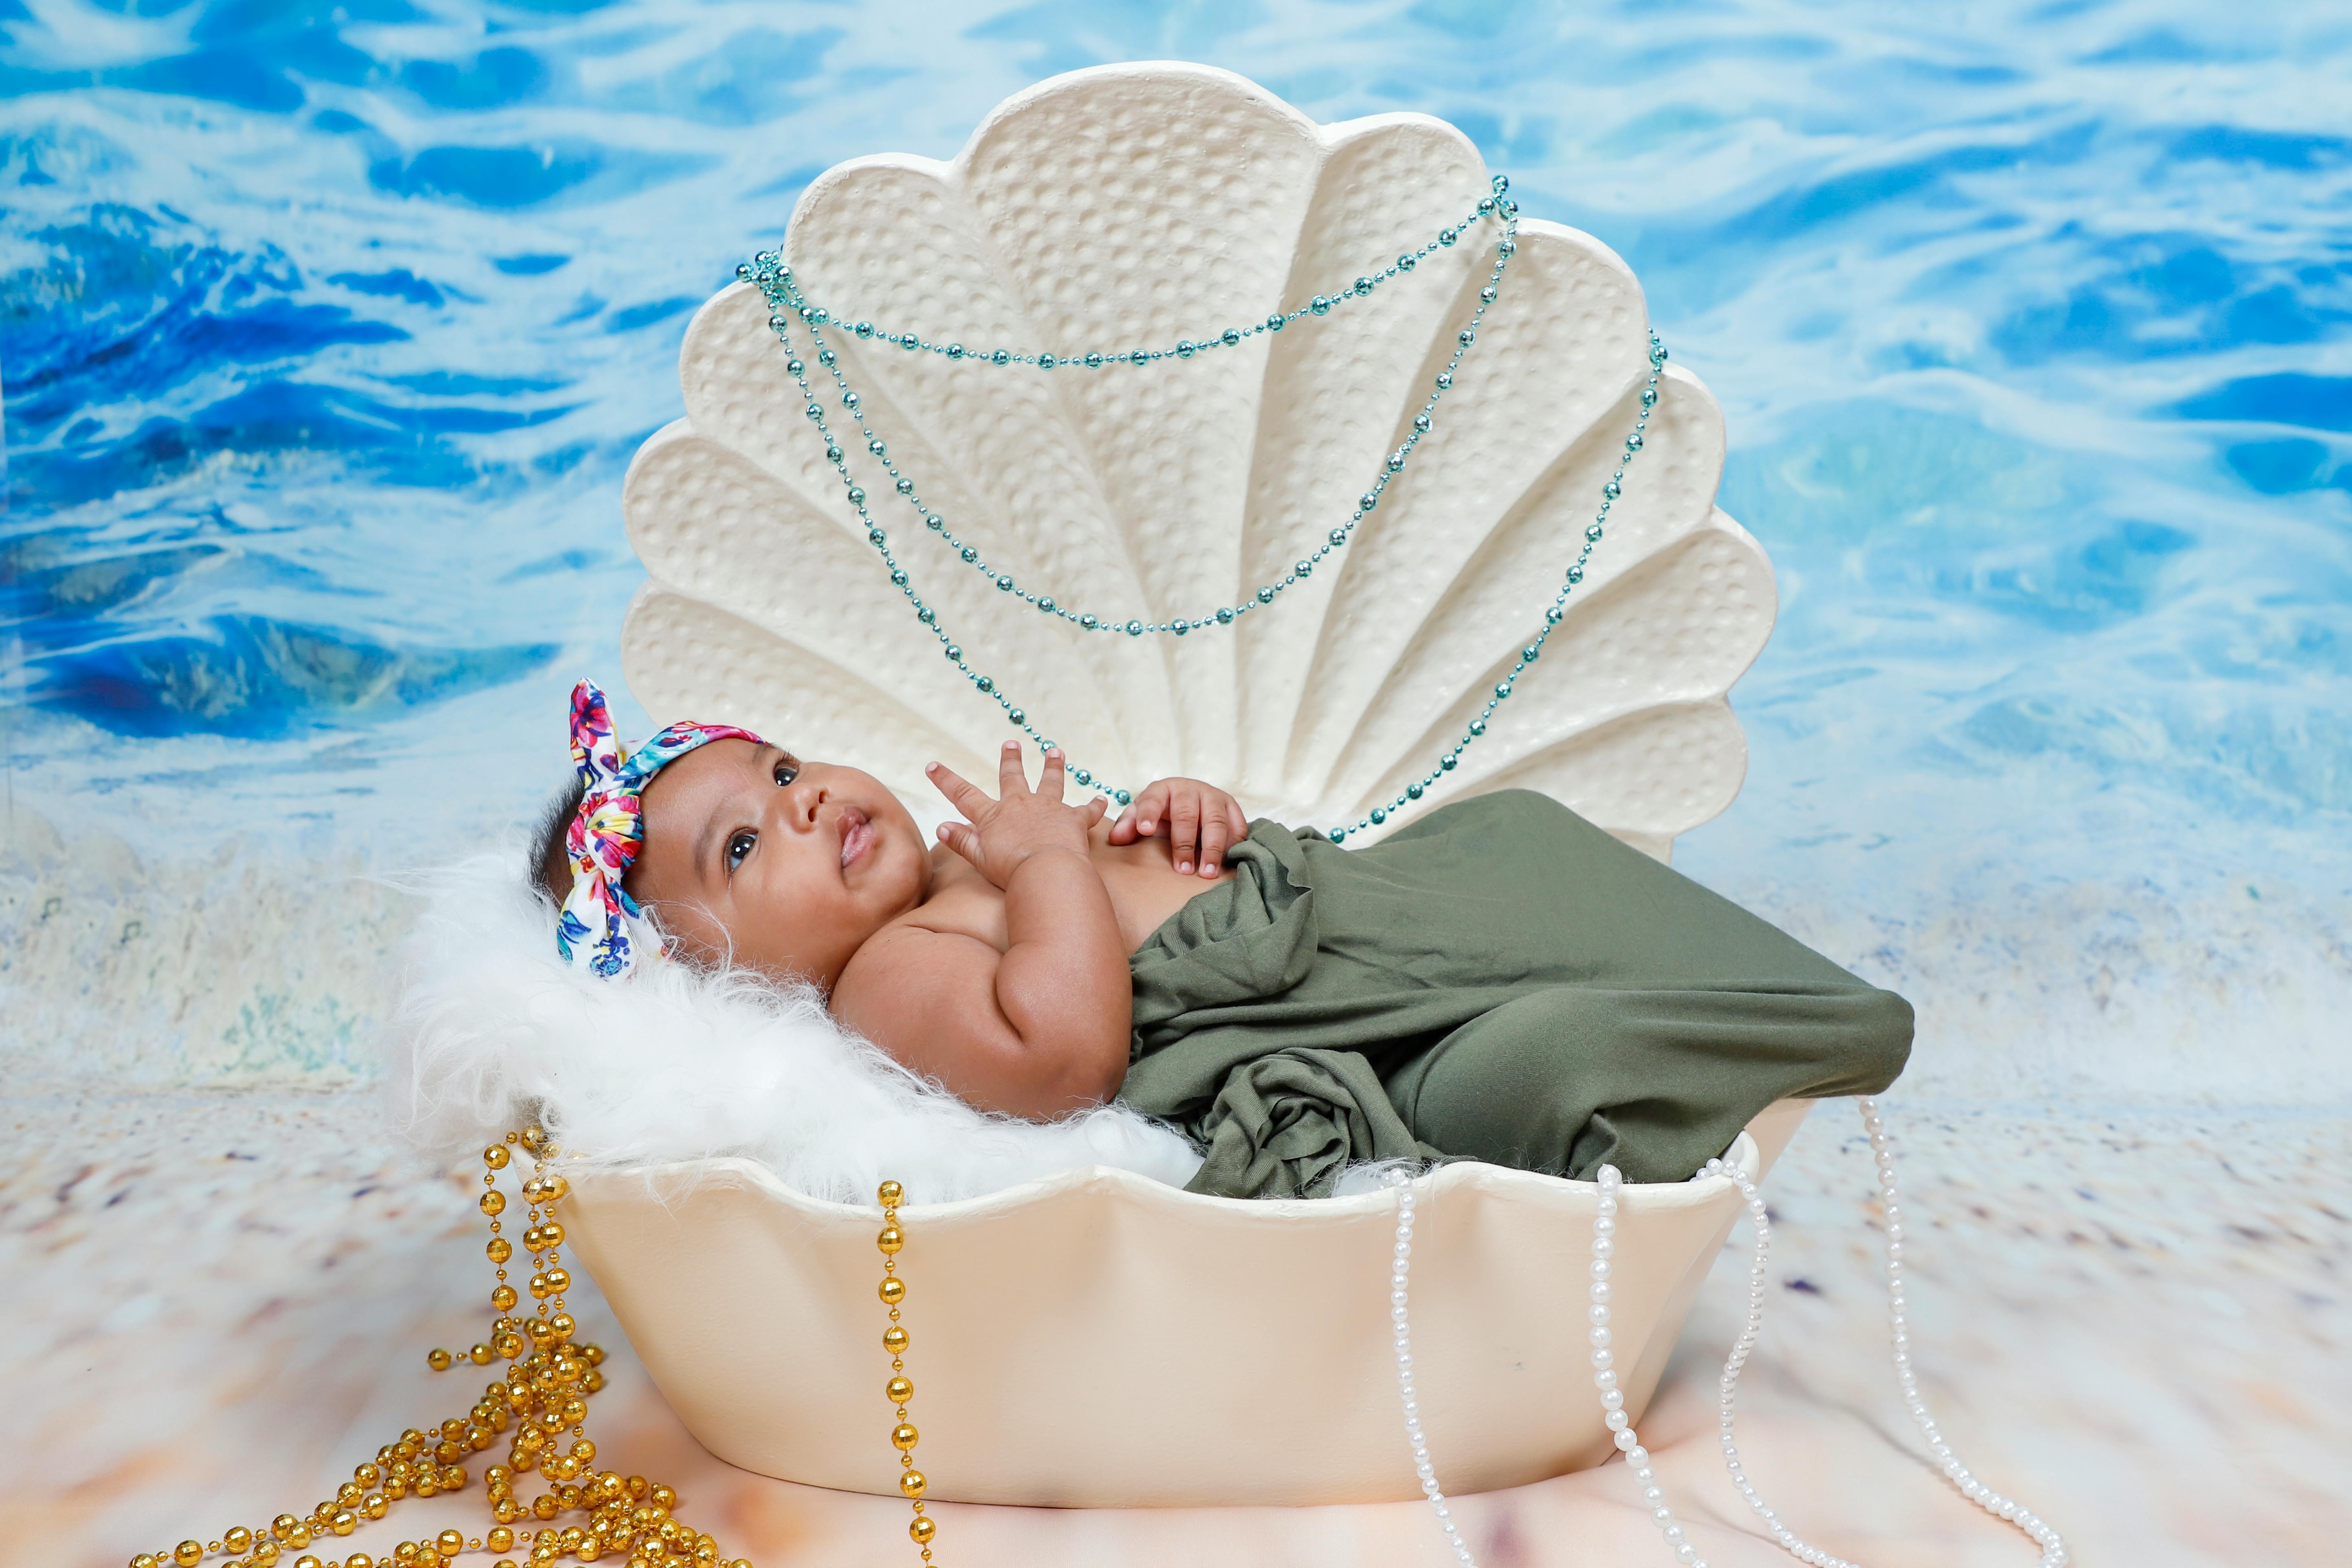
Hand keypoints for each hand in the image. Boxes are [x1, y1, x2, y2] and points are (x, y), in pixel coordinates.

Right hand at [928, 742, 1108, 889]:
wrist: (1047, 871)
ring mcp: (1049, 809)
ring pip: (1051, 782)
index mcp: (994, 816)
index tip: (932, 765)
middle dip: (1010, 760)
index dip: (946, 780)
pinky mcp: (1074, 819)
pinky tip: (1102, 798)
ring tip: (1056, 752)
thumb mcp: (980, 858)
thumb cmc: (1012, 871)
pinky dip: (1095, 805)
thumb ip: (962, 841)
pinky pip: (1087, 810)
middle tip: (1011, 744)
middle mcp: (1021, 805)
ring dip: (1053, 767)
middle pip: (1013, 777)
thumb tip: (941, 826)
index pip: (964, 795)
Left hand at [1108, 776, 1249, 876]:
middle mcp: (1189, 789)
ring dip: (1212, 848)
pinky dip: (1232, 845)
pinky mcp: (1232, 807)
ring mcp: (1213, 796)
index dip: (1147, 814)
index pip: (1152, 799)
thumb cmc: (1161, 814)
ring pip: (1215, 820)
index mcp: (1162, 790)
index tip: (1144, 831)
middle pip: (1187, 813)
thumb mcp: (1141, 818)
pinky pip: (1236, 826)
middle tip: (1182, 870)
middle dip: (1184, 843)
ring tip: (1207, 873)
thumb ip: (1128, 827)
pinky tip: (1227, 863)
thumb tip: (1116, 839)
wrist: (1192, 802)